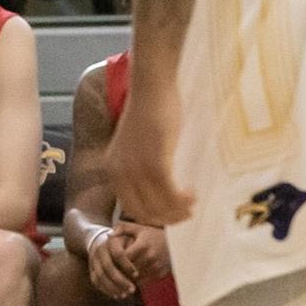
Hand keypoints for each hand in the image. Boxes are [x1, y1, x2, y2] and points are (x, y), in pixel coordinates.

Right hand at [84, 229, 137, 299]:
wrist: (103, 241)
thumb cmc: (125, 241)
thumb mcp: (131, 236)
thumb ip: (139, 244)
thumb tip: (145, 256)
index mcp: (111, 241)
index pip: (118, 254)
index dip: (127, 265)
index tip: (137, 274)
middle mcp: (100, 250)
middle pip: (108, 267)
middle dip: (120, 280)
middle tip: (133, 289)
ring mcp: (93, 260)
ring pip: (100, 276)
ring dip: (113, 287)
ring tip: (126, 294)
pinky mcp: (91, 269)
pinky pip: (96, 281)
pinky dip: (106, 290)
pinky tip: (117, 295)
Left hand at [107, 85, 193, 226]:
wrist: (151, 88)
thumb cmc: (148, 113)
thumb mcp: (135, 146)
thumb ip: (139, 166)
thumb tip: (158, 188)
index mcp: (113, 169)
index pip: (130, 207)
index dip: (153, 215)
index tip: (170, 214)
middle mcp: (121, 172)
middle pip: (145, 212)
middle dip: (168, 217)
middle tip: (187, 212)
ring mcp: (137, 168)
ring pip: (159, 206)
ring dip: (178, 210)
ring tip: (192, 202)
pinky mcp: (155, 161)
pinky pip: (170, 192)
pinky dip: (182, 199)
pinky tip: (192, 193)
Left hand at [114, 221, 171, 280]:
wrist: (178, 244)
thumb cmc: (153, 236)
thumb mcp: (139, 228)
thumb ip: (122, 228)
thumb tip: (109, 235)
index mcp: (143, 245)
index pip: (123, 257)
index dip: (115, 260)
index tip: (109, 260)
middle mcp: (150, 257)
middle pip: (127, 268)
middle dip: (118, 270)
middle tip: (110, 272)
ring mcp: (156, 266)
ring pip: (135, 277)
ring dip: (126, 278)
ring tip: (117, 276)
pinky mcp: (160, 274)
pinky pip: (143, 282)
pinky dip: (135, 282)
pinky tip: (129, 279)